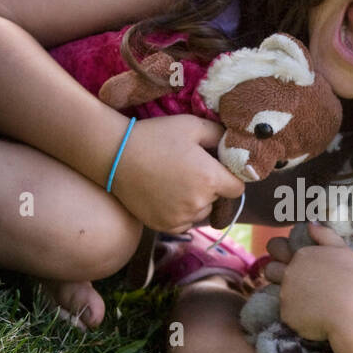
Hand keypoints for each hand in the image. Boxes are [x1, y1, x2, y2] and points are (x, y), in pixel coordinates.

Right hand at [111, 114, 244, 232]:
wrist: (116, 155)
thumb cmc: (155, 137)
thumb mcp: (192, 126)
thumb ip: (220, 135)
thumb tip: (235, 144)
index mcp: (210, 179)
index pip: (237, 187)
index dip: (229, 177)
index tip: (215, 168)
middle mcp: (199, 203)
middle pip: (219, 200)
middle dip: (210, 187)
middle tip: (189, 170)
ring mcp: (181, 218)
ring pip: (201, 213)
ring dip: (196, 201)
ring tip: (175, 181)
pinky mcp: (165, 226)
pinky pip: (184, 223)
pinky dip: (180, 213)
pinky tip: (167, 195)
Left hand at [264, 222, 352, 340]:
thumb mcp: (344, 252)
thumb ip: (325, 235)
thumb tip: (311, 223)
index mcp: (301, 254)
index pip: (275, 247)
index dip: (283, 254)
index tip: (296, 263)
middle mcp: (289, 272)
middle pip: (269, 269)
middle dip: (277, 274)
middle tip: (298, 282)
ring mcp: (285, 294)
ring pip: (277, 293)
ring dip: (289, 295)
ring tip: (311, 301)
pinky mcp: (286, 315)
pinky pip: (287, 314)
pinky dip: (298, 315)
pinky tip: (316, 316)